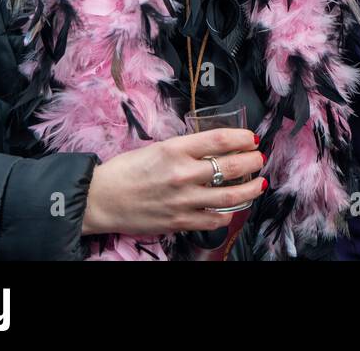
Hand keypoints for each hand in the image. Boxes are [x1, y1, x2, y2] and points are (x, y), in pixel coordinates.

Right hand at [81, 128, 266, 236]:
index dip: (244, 138)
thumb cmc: (125, 170)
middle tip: (259, 159)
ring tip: (258, 183)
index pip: (222, 139)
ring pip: (231, 196)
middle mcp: (182, 174)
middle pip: (233, 166)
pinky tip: (231, 208)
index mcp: (176, 149)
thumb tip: (216, 146)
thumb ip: (187, 147)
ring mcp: (183, 200)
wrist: (100, 199)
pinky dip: (228, 214)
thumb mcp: (158, 147)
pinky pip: (214, 219)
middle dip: (253, 161)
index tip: (252, 139)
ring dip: (251, 189)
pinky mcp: (180, 221)